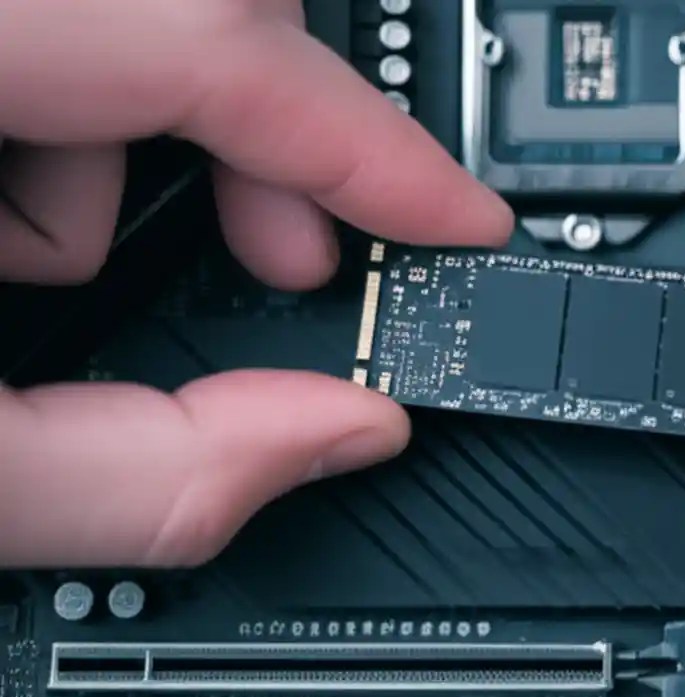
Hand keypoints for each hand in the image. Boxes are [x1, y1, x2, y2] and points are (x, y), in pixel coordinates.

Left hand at [0, 2, 511, 565]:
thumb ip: (140, 475)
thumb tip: (341, 432)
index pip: (215, 38)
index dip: (367, 146)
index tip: (454, 222)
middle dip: (266, 138)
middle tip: (283, 259)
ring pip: (129, 4)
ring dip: (136, 135)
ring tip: (62, 267)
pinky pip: (62, 20)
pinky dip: (59, 113)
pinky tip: (4, 223)